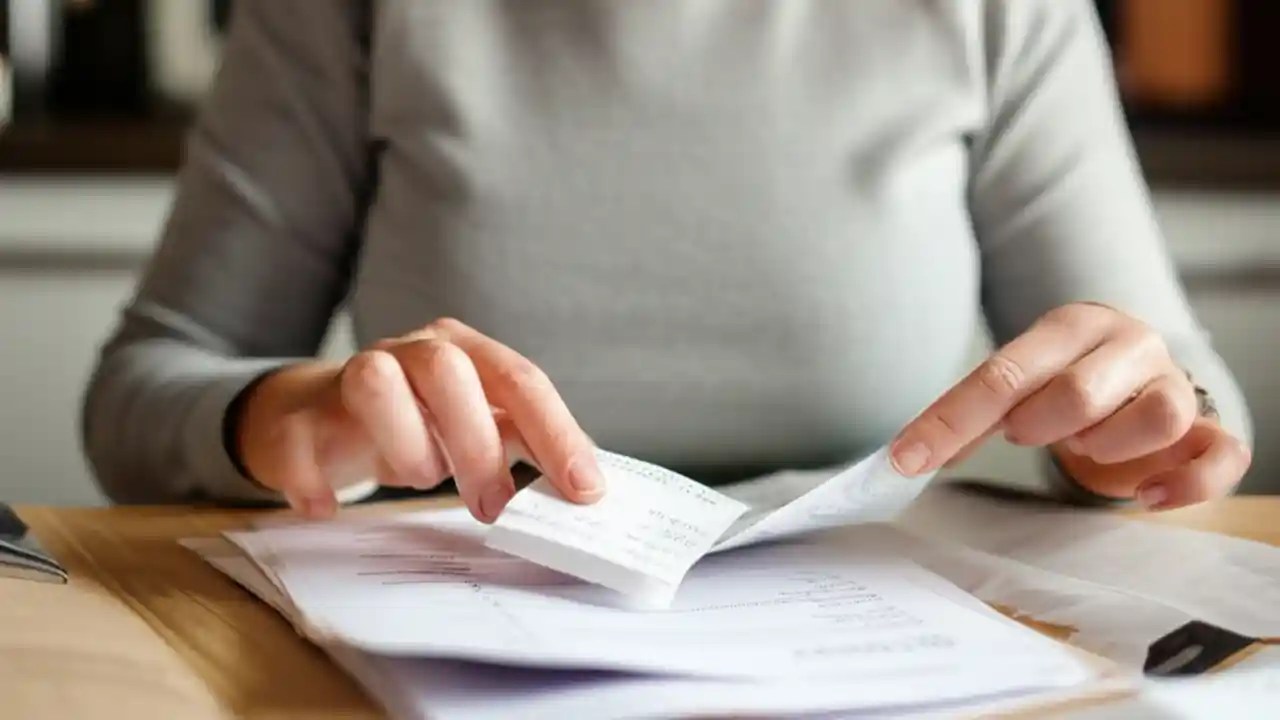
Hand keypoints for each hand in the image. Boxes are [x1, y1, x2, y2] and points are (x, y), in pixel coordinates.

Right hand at [235, 318, 604, 521]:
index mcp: (463, 351)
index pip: (519, 380)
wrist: (309, 415)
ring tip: (417, 480)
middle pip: (448, 372)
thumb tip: (585, 485)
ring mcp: (347, 375)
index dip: (556, 433)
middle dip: (478, 446)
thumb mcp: (474, 426)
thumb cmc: (411, 423)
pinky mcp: (298, 416)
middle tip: (493, 506)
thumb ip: (522, 442)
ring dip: (405, 445)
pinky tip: (330, 507)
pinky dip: (319, 481)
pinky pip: (302, 440)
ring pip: (374, 381)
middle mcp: (409, 352)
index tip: (584, 489)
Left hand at [890, 302, 1250, 509]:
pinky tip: (1144, 497)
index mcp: (1070, 326)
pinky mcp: (1208, 428)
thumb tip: (909, 456)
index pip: (1002, 374)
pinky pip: (1222, 454)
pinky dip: (1186, 484)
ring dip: (1108, 446)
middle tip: (1028, 434)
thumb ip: (968, 416)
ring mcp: (1175, 384)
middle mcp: (1129, 345)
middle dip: (1040, 426)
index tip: (907, 460)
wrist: (1134, 376)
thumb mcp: (1017, 386)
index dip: (951, 421)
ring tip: (1087, 446)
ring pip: (1159, 415)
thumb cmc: (1064, 384)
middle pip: (1078, 392)